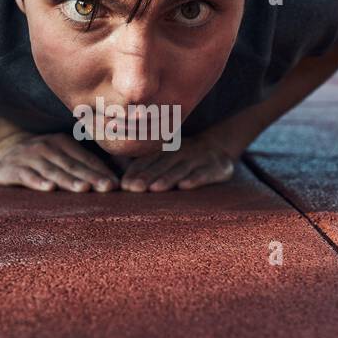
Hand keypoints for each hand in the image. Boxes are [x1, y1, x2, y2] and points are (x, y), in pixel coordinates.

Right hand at [0, 131, 118, 192]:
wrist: (2, 148)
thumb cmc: (41, 156)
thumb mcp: (60, 152)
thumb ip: (81, 162)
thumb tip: (115, 177)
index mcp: (63, 142)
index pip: (85, 159)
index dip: (101, 171)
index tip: (116, 184)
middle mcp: (47, 147)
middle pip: (72, 165)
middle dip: (91, 177)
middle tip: (107, 188)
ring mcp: (29, 157)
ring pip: (52, 170)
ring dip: (68, 181)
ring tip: (84, 189)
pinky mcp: (12, 168)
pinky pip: (27, 176)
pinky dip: (38, 182)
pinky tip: (49, 189)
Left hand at [119, 133, 237, 191]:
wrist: (220, 150)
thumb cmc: (184, 159)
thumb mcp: (166, 156)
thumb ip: (144, 163)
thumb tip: (116, 170)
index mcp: (167, 148)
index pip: (149, 158)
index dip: (136, 170)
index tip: (124, 184)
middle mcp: (182, 151)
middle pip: (162, 164)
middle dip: (147, 176)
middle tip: (134, 188)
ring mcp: (200, 158)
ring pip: (181, 169)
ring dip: (168, 178)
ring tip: (154, 189)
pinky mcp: (217, 167)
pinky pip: (205, 173)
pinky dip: (195, 179)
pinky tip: (184, 186)